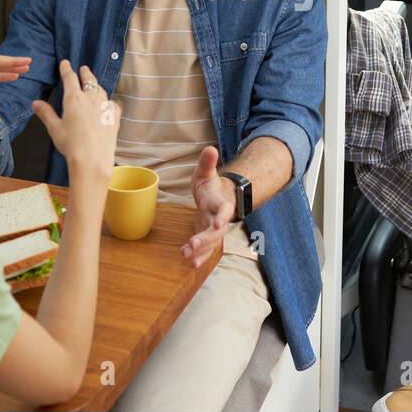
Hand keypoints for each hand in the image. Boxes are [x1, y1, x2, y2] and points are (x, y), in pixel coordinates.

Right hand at [32, 61, 119, 205]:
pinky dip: (107, 101)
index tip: (65, 63)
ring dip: (96, 85)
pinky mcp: (114, 115)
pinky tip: (106, 105)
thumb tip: (35, 102)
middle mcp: (91, 98)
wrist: (93, 159)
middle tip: (83, 68)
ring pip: (100, 90)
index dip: (67, 69)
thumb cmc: (71, 144)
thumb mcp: (55, 128)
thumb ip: (46, 113)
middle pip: (89, 80)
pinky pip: (111, 103)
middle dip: (85, 73)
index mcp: (74, 99)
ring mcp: (105, 106)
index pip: (70, 78)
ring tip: (93, 85)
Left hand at [183, 146, 233, 267]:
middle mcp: (219, 218)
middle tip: (193, 244)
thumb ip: (208, 162)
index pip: (225, 210)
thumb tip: (210, 148)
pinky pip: (206, 250)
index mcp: (221, 202)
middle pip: (217, 232)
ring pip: (211, 243)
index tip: (218, 222)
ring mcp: (214, 230)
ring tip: (187, 256)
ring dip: (201, 251)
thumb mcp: (206, 172)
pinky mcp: (207, 237)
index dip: (222, 216)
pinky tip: (190, 263)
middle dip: (206, 239)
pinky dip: (199, 257)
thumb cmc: (210, 185)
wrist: (218, 197)